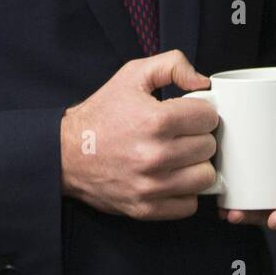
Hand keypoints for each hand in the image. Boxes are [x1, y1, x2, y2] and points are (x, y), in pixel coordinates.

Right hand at [60, 50, 220, 221]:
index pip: (209, 118)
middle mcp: (155, 155)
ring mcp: (151, 186)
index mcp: (156, 120)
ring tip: (180, 156)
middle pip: (209, 147)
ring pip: (205, 178)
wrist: (66, 153)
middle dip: (199, 137)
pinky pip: (189, 205)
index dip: (201, 112)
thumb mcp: (133, 74)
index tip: (189, 114)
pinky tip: (172, 177)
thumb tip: (202, 82)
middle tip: (181, 134)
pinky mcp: (145, 208)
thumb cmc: (102, 113)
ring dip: (196, 166)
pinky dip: (185, 192)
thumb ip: (172, 65)